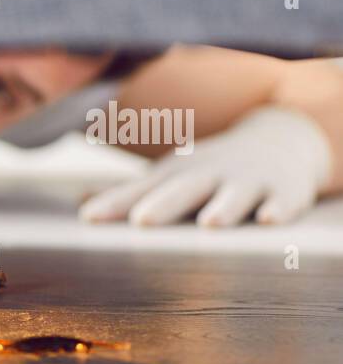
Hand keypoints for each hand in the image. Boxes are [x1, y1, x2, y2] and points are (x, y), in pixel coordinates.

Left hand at [79, 107, 333, 226]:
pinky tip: (268, 220)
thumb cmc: (210, 169)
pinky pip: (283, 200)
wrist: (281, 140)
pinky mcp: (285, 190)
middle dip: (164, 204)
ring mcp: (249, 180)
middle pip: (185, 189)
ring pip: (236, 194)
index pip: (142, 190)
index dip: (116, 204)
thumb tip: (79, 205)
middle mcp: (210, 175)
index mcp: (177, 174)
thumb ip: (129, 194)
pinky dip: (277, 209)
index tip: (89, 219)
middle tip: (142, 221)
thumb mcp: (170, 175)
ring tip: (210, 223)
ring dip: (224, 207)